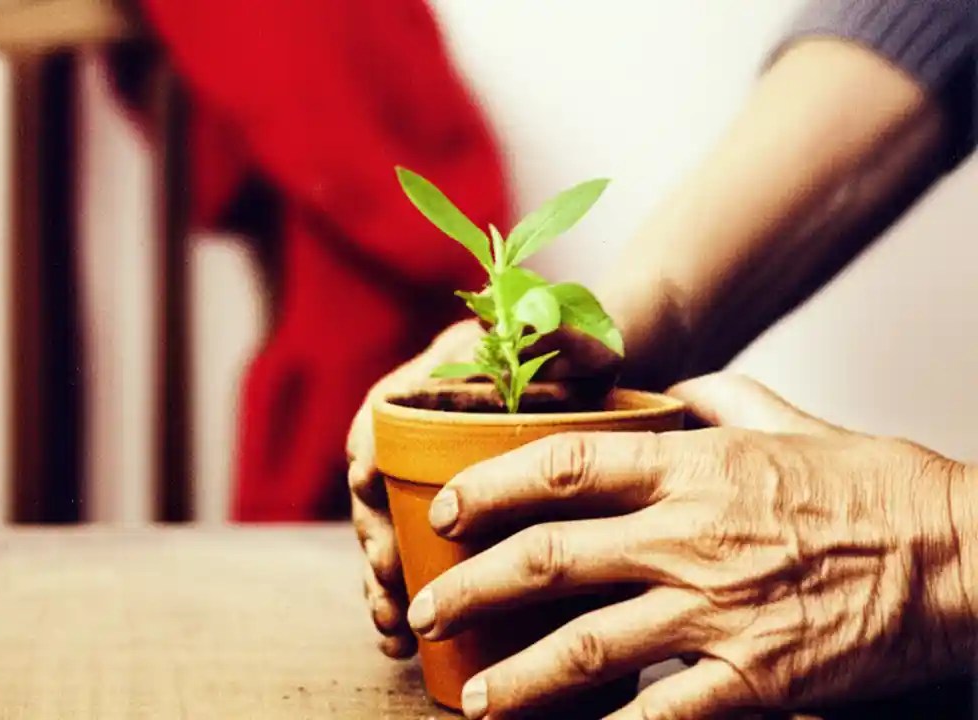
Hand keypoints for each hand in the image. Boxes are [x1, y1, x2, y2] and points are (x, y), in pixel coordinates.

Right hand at [348, 319, 624, 657]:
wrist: (624, 374)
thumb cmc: (599, 350)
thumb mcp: (585, 337)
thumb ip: (562, 331)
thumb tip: (538, 331)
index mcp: (440, 378)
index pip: (384, 412)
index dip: (367, 448)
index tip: (365, 484)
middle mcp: (428, 431)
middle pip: (378, 485)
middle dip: (375, 537)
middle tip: (388, 577)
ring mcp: (442, 476)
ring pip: (393, 533)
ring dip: (385, 583)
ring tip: (393, 629)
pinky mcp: (466, 518)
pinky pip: (422, 561)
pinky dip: (413, 602)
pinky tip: (408, 648)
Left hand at [405, 373, 977, 717]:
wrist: (964, 555)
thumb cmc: (877, 486)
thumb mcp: (789, 420)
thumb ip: (721, 399)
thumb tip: (679, 388)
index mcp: (690, 468)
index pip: (560, 467)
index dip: (489, 487)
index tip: (447, 511)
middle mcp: (687, 535)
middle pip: (549, 558)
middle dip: (474, 588)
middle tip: (428, 610)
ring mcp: (717, 610)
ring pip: (588, 645)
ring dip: (519, 676)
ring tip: (473, 698)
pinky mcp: (755, 677)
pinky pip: (664, 715)